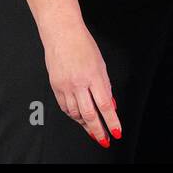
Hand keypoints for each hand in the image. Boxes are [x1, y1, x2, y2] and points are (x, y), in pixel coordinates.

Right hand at [43, 22, 120, 147]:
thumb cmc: (83, 44)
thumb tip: (109, 104)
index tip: (116, 131)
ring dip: (85, 124)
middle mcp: (78, 84)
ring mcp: (65, 86)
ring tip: (93, 130)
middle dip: (98, 130)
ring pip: (75, 114)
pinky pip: (65, 107)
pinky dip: (73, 115)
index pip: (105, 105)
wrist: (61, 33)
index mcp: (93, 76)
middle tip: (104, 139)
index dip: (111, 121)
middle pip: (89, 114)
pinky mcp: (55, 87)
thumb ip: (105, 85)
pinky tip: (79, 118)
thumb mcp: (100, 64)